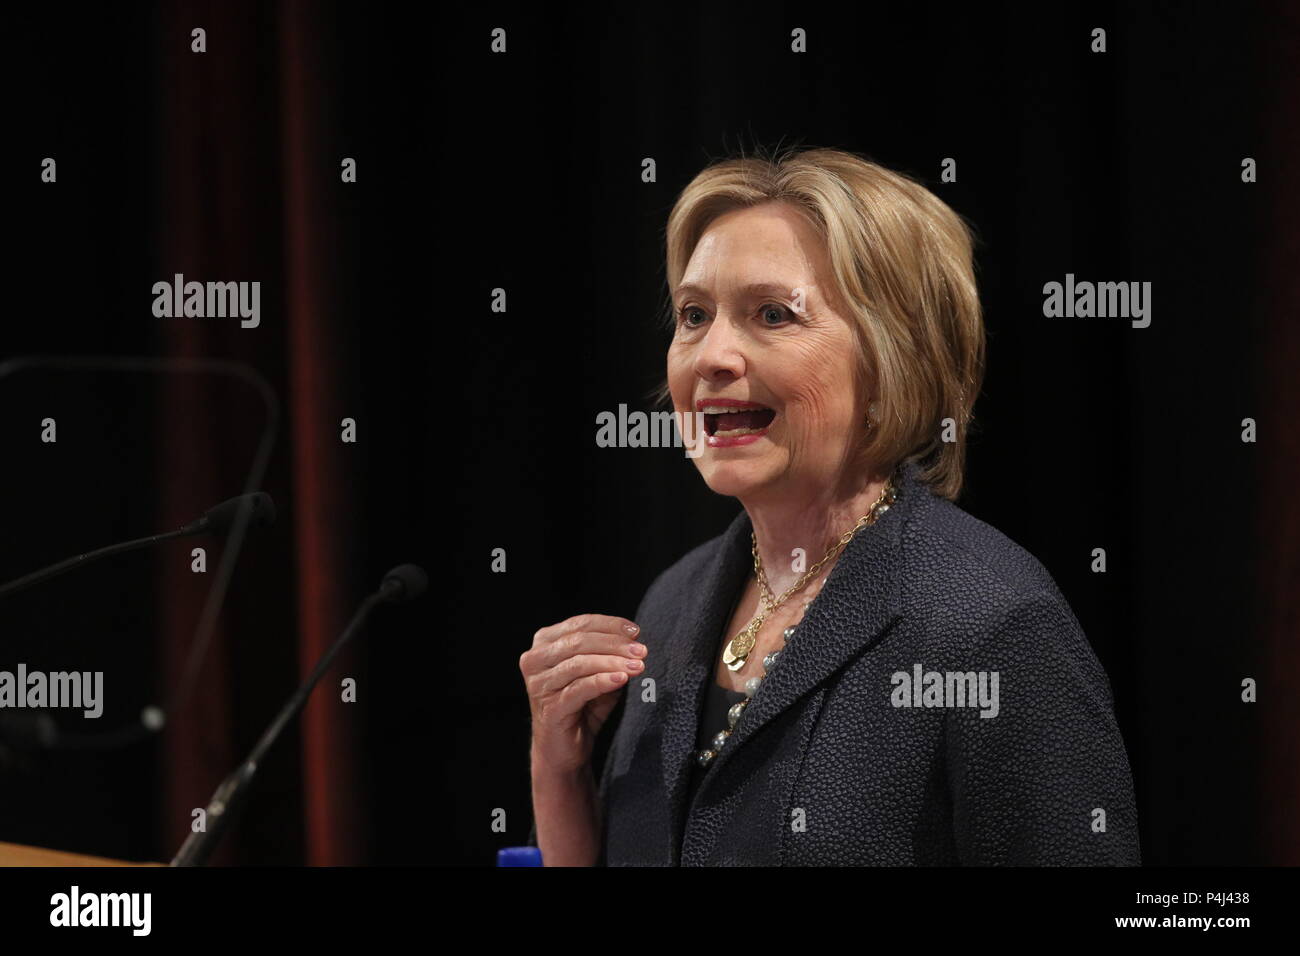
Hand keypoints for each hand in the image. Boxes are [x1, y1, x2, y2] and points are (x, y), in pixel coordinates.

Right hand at [520, 614, 644, 775]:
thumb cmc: (582, 706)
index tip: (636, 631)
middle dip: (614, 644)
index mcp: (543, 643)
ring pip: (579, 663)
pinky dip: (603, 681)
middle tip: (641, 651)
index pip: (579, 624)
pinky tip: (622, 679)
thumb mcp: (598, 673)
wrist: (565, 751)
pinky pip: (580, 688)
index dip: (610, 625)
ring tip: (638, 666)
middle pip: (578, 641)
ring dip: (613, 662)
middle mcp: (534, 660)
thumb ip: (610, 654)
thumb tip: (633, 640)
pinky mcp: (549, 708)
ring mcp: (538, 685)